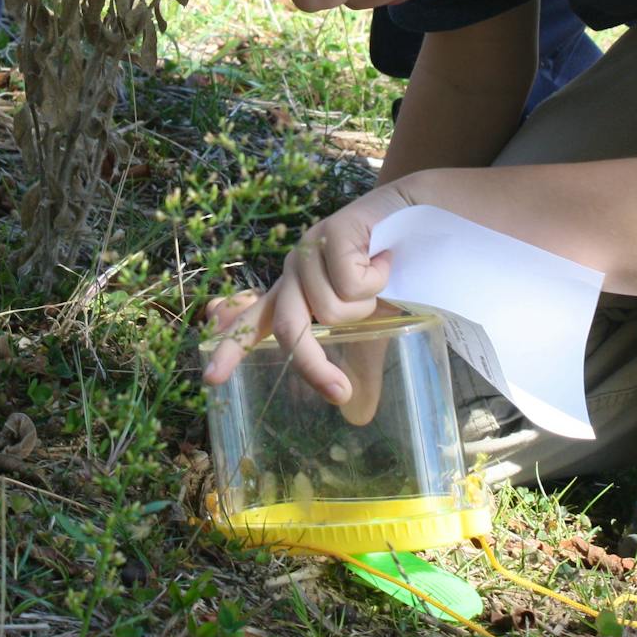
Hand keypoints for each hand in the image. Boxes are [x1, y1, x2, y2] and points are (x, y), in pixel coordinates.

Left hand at [202, 182, 415, 407]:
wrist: (425, 220)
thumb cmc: (393, 275)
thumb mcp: (373, 327)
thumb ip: (359, 366)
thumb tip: (358, 416)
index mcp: (295, 294)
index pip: (253, 324)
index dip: (230, 350)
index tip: (212, 380)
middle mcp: (294, 272)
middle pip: (286, 328)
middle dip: (311, 364)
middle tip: (338, 392)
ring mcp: (310, 248)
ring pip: (330, 311)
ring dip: (369, 304)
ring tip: (382, 279)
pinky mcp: (332, 230)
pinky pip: (351, 284)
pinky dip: (380, 280)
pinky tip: (385, 258)